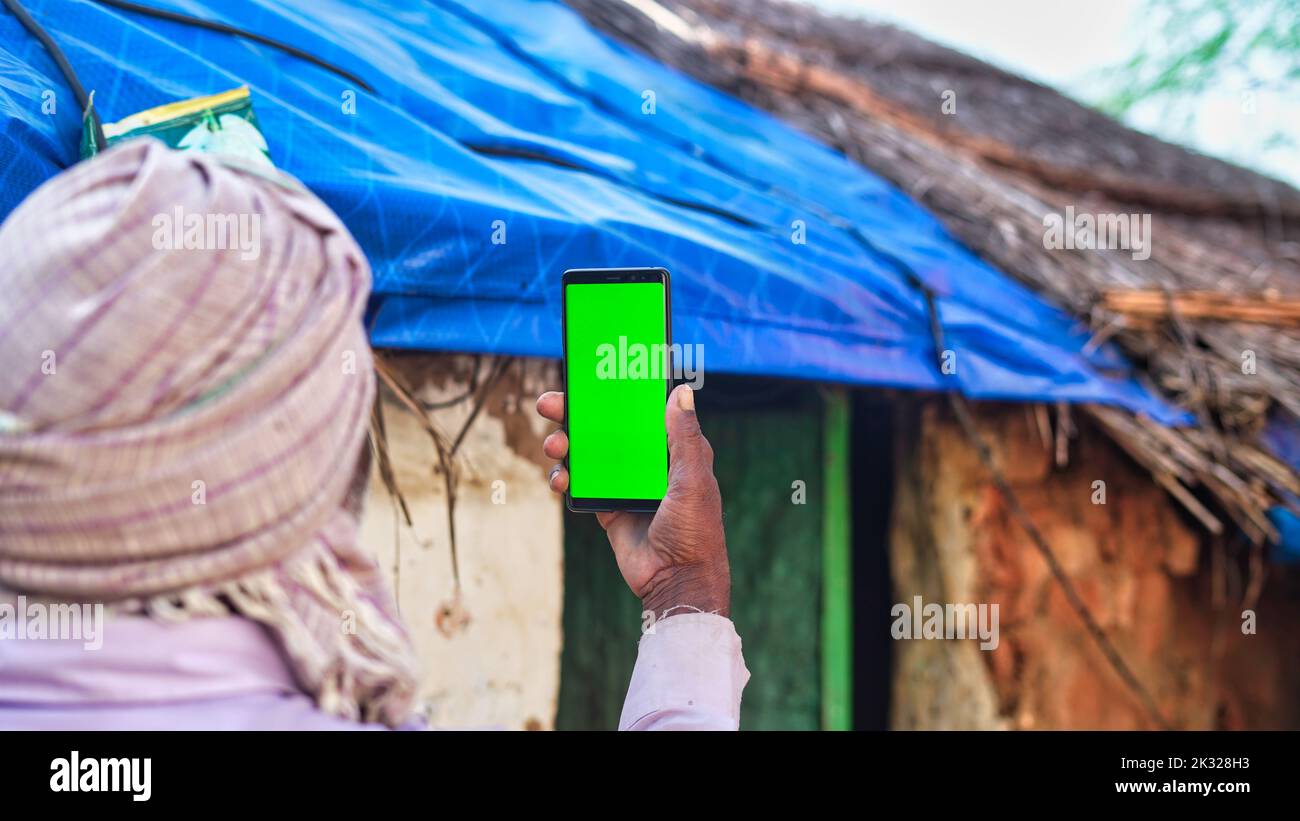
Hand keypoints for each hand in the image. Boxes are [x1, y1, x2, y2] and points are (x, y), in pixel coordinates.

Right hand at [537, 385, 730, 617]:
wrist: (676, 581)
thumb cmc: (695, 530)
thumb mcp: (693, 478)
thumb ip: (683, 437)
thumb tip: (682, 391)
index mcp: (673, 450)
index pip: (642, 412)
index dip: (618, 393)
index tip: (591, 375)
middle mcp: (647, 463)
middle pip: (607, 428)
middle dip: (577, 414)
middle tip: (550, 404)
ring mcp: (625, 485)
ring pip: (589, 454)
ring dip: (566, 445)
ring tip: (554, 445)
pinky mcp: (607, 508)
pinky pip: (580, 486)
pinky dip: (565, 479)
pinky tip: (559, 480)